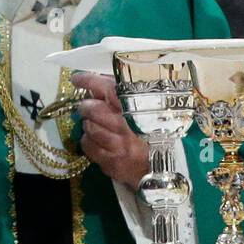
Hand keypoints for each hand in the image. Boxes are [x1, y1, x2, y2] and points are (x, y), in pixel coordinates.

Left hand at [71, 72, 148, 188]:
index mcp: (138, 107)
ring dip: (88, 124)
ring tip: (93, 124)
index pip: (110, 88)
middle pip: (95, 110)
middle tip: (86, 107)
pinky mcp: (113, 162)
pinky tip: (96, 139)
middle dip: (86, 106)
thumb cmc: (152, 132)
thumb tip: (99, 84)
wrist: (166, 166)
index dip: (90, 80)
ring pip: (90, 129)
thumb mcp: (143, 110)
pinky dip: (88, 141)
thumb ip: (122, 95)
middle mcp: (129, 126)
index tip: (77, 78)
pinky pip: (89, 147)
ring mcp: (120, 146)